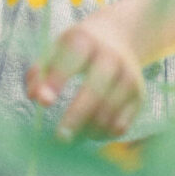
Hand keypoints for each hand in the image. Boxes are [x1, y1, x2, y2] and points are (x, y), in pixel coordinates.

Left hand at [26, 4, 144, 137]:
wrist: (118, 37)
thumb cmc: (77, 49)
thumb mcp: (56, 50)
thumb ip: (40, 72)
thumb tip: (35, 97)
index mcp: (85, 40)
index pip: (71, 60)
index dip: (57, 80)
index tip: (44, 102)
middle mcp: (111, 57)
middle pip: (95, 91)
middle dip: (76, 116)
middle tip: (60, 137)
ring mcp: (129, 76)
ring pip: (109, 112)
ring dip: (88, 130)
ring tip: (73, 136)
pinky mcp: (139, 96)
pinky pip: (122, 124)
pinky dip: (104, 134)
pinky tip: (91, 133)